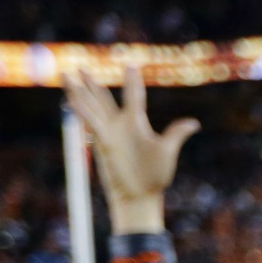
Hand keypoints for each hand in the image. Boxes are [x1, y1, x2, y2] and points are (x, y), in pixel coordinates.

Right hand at [63, 68, 198, 234]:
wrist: (141, 196)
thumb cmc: (155, 176)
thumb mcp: (167, 150)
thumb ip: (176, 134)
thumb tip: (194, 123)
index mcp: (137, 123)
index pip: (134, 96)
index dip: (133, 82)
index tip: (131, 67)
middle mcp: (120, 125)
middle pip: (104, 99)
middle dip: (93, 84)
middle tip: (83, 68)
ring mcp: (109, 133)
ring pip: (92, 107)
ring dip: (80, 91)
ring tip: (67, 75)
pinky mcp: (102, 143)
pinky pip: (91, 123)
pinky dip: (82, 111)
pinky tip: (72, 99)